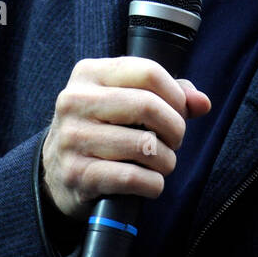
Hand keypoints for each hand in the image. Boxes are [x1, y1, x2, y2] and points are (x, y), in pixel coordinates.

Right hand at [41, 57, 210, 221]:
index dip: (176, 95)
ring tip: (162, 162)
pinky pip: (133, 178)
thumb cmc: (102, 128)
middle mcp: (74, 101)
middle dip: (175, 129)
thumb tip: (202, 102)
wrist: (55, 171)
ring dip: (166, 160)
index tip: (179, 112)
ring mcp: (72, 138)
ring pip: (145, 145)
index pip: (148, 72)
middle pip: (148, 106)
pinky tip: (151, 183)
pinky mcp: (76, 174)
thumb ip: (168, 94)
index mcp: (88, 73)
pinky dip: (154, 184)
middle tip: (173, 140)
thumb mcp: (125, 99)